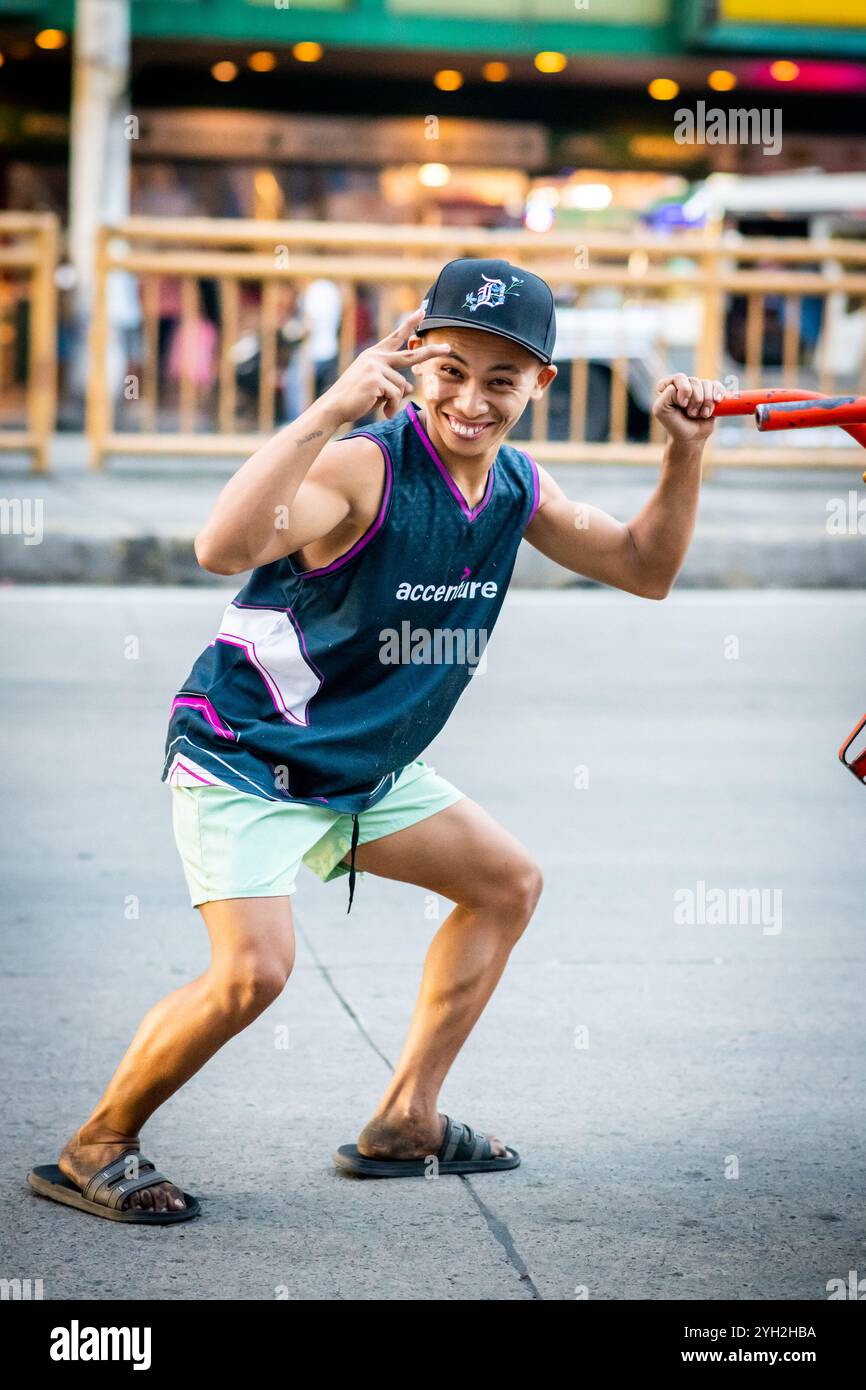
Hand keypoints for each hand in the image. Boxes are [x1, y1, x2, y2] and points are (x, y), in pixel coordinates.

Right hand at [320, 308, 448, 422]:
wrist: (335, 406)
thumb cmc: (354, 398)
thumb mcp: (377, 388)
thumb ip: (392, 383)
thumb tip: (409, 389)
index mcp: (374, 355)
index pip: (395, 337)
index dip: (409, 325)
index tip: (421, 312)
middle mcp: (376, 357)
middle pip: (410, 355)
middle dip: (431, 352)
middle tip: (448, 348)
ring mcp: (376, 367)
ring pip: (402, 386)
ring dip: (394, 400)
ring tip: (380, 406)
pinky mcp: (376, 379)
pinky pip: (396, 395)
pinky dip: (391, 407)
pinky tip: (381, 410)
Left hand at [653, 374, 726, 445]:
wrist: (690, 437)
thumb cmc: (675, 425)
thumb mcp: (661, 411)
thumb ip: (666, 395)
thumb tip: (681, 387)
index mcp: (667, 386)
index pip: (680, 378)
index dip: (684, 390)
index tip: (683, 405)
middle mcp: (682, 384)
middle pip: (695, 381)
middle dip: (695, 400)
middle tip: (691, 413)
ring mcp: (696, 388)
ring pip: (707, 384)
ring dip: (706, 402)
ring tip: (701, 414)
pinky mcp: (710, 392)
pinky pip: (717, 386)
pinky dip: (718, 396)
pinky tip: (716, 403)